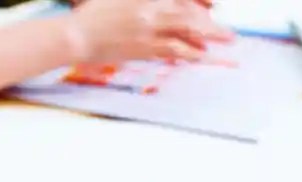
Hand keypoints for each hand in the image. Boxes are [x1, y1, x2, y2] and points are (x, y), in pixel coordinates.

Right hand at [67, 0, 232, 63]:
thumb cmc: (92, 16)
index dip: (202, 1)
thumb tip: (166, 8)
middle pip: (190, 10)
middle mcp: (151, 5)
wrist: (75, 35)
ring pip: (188, 27)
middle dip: (211, 19)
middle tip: (226, 29)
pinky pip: (175, 48)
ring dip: (210, 34)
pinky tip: (202, 56)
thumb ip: (142, 1)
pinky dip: (192, 52)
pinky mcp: (144, 46)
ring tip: (225, 40)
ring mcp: (149, 25)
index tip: (213, 5)